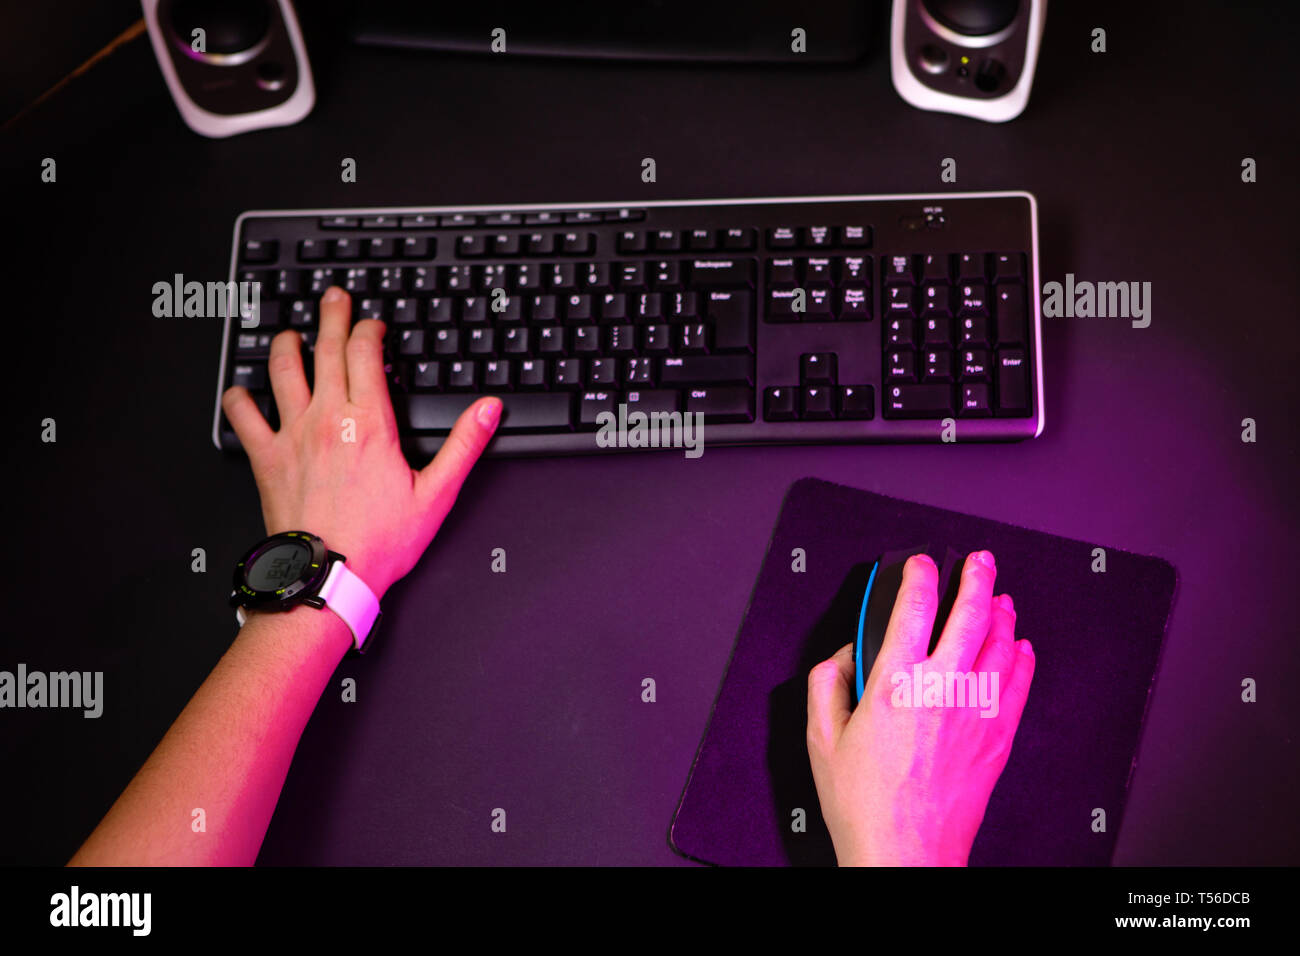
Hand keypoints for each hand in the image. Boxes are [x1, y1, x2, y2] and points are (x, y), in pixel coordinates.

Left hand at [220, 286, 500, 597]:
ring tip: (291, 333)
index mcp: (369, 423)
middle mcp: (327, 419)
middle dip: (331, 316)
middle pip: (325, 348)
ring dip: (286, 344)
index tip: (374, 324)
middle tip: (333, 297)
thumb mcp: (436, 493)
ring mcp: (293, 435)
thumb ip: (464, 445)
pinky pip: (243, 417)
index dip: (369, 329)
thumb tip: (488, 410)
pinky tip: (242, 391)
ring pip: (282, 370)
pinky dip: (240, 398)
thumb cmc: (379, 541)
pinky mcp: (266, 458)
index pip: (365, 353)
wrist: (329, 576)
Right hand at [806, 551, 1034, 865]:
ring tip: (1001, 597)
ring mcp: (977, 713)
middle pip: (970, 614)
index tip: (920, 564)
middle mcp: (942, 690)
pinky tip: (1020, 648)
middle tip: (980, 561)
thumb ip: (826, 685)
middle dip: (977, 578)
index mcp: (895, 684)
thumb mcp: (821, 740)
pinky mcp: (998, 738)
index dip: (918, 576)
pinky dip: (1023, 658)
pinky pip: (1020, 684)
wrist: (907, 855)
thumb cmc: (866, 806)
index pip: (913, 608)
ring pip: (1001, 644)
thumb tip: (844, 656)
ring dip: (1003, 613)